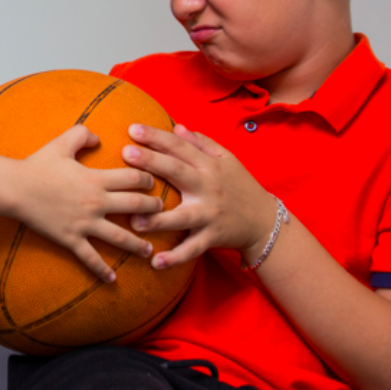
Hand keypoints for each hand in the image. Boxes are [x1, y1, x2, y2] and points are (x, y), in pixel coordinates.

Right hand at [11, 125, 167, 282]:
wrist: (16, 189)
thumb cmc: (38, 164)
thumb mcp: (62, 143)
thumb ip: (82, 134)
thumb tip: (98, 137)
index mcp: (97, 179)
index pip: (134, 178)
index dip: (148, 179)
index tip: (153, 183)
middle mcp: (96, 202)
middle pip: (136, 206)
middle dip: (153, 209)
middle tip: (162, 212)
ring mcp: (85, 224)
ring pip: (120, 237)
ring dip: (138, 244)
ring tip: (149, 250)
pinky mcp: (71, 239)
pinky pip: (90, 258)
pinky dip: (102, 271)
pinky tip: (113, 280)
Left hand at [123, 124, 277, 269]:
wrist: (264, 221)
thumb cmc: (240, 186)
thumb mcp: (227, 159)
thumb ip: (201, 143)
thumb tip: (177, 127)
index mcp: (209, 166)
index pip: (180, 147)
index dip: (157, 136)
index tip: (132, 128)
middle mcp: (208, 187)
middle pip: (177, 171)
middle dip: (152, 162)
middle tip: (126, 153)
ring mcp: (209, 214)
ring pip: (181, 217)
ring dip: (158, 220)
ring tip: (134, 220)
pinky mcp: (211, 237)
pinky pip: (191, 249)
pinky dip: (175, 257)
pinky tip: (155, 262)